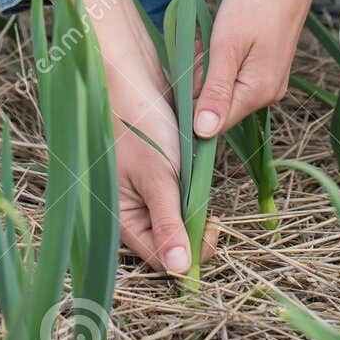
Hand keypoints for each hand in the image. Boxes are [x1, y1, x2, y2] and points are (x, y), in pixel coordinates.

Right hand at [73, 0, 218, 276]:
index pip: (161, 255)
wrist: (128, 70)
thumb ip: (170, 222)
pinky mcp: (156, 163)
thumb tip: (180, 270)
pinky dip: (191, 180)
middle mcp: (131, 207)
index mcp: (123, 218)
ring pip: (177, 210)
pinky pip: (178, 184)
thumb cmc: (137, 123)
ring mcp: (144, 185)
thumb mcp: (157, 176)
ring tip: (206, 188)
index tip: (216, 232)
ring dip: (194, 202)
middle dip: (194, 228)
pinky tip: (200, 167)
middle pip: (171, 236)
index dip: (191, 251)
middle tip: (217, 216)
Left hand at [193, 0, 339, 136]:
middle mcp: (267, 94)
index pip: (214, 124)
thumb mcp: (227, 44)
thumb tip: (203, 134)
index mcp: (258, 93)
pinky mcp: (268, 65)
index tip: (176, 80)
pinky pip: (234, 73)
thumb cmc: (256, 1)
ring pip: (223, 87)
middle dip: (198, 81)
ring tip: (210, 37)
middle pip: (217, 105)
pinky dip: (220, 58)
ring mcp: (270, 79)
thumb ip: (215, 90)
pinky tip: (219, 36)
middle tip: (200, 46)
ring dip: (208, 67)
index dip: (189, 107)